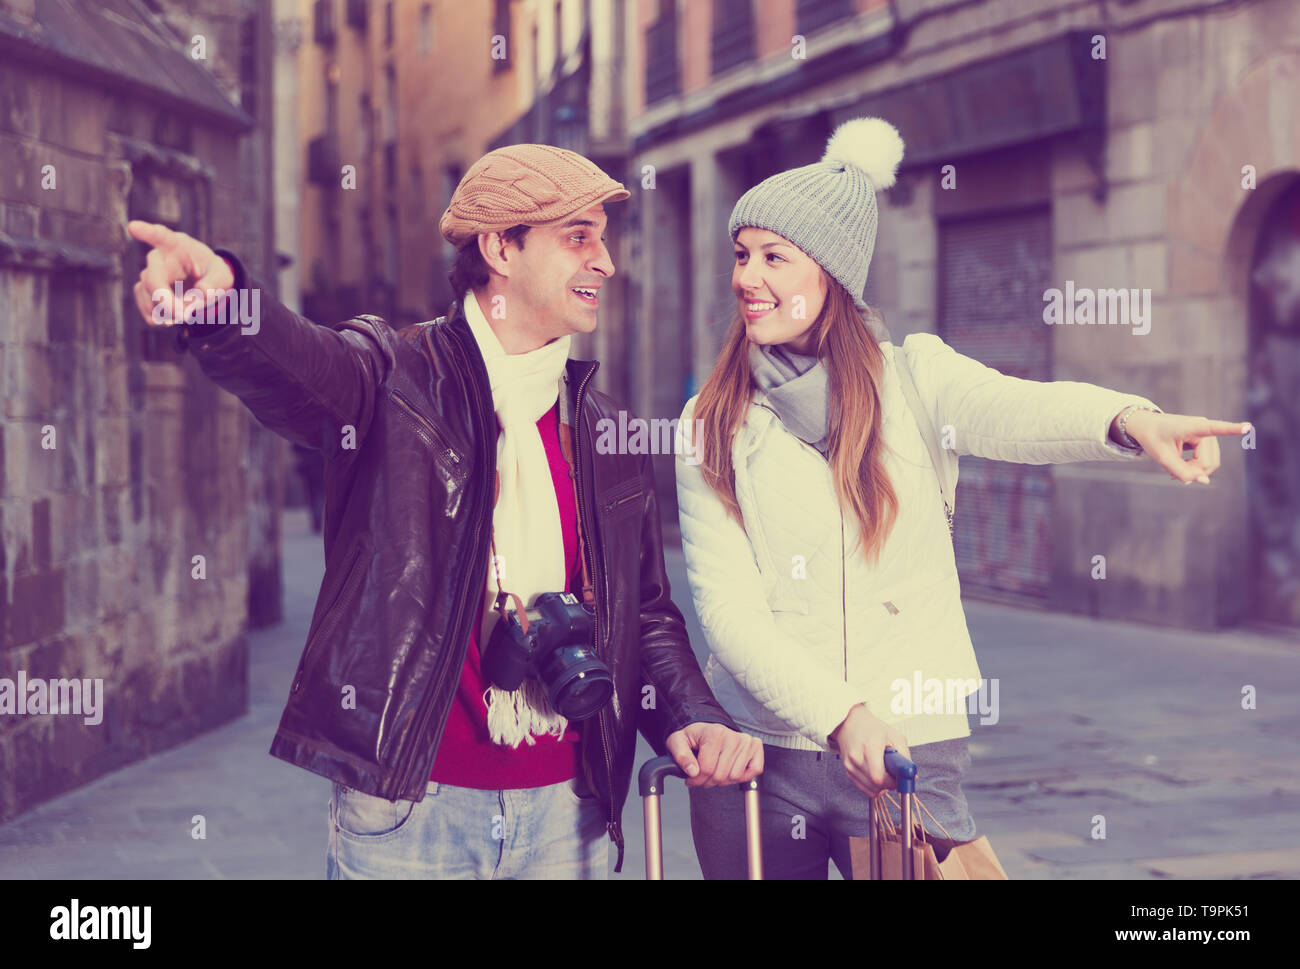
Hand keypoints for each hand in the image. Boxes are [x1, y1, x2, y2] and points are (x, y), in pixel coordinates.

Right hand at [126, 220, 233, 326]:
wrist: (204, 281)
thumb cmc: (211, 272)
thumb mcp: (222, 275)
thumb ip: (214, 283)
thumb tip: (201, 293)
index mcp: (177, 245)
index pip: (160, 236)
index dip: (147, 232)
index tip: (133, 227)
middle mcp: (158, 258)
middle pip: (152, 280)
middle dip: (166, 301)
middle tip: (184, 316)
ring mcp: (148, 274)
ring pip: (149, 298)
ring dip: (168, 312)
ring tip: (187, 313)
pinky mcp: (145, 291)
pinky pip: (147, 309)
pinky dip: (160, 318)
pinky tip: (172, 318)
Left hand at [665, 722, 763, 788]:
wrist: (706, 730)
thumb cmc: (694, 737)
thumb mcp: (678, 742)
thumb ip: (681, 756)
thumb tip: (692, 771)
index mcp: (714, 733)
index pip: (706, 769)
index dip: (696, 779)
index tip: (691, 778)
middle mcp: (733, 736)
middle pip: (720, 776)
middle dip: (708, 781)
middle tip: (702, 776)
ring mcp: (746, 741)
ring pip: (735, 777)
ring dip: (723, 780)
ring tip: (715, 770)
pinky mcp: (756, 747)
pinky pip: (754, 771)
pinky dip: (742, 776)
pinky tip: (731, 768)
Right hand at [829, 704, 909, 797]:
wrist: (851, 723)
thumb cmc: (873, 729)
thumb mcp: (895, 736)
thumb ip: (905, 756)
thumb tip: (913, 776)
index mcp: (870, 746)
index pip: (878, 776)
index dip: (892, 782)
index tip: (898, 778)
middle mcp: (857, 757)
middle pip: (875, 785)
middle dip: (889, 785)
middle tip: (893, 775)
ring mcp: (850, 765)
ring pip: (870, 790)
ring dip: (881, 787)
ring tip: (885, 773)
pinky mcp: (848, 771)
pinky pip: (863, 788)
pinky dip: (873, 787)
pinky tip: (876, 776)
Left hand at [1116, 409, 1250, 484]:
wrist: (1147, 425)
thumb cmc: (1153, 438)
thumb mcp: (1162, 458)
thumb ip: (1181, 471)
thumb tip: (1205, 481)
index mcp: (1192, 426)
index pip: (1215, 429)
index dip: (1232, 429)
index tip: (1248, 427)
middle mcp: (1204, 428)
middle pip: (1210, 461)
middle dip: (1194, 472)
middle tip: (1173, 476)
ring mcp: (1207, 434)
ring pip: (1210, 462)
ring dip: (1195, 471)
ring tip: (1174, 473)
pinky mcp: (1207, 439)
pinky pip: (1207, 460)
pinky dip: (1195, 468)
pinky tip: (1179, 470)